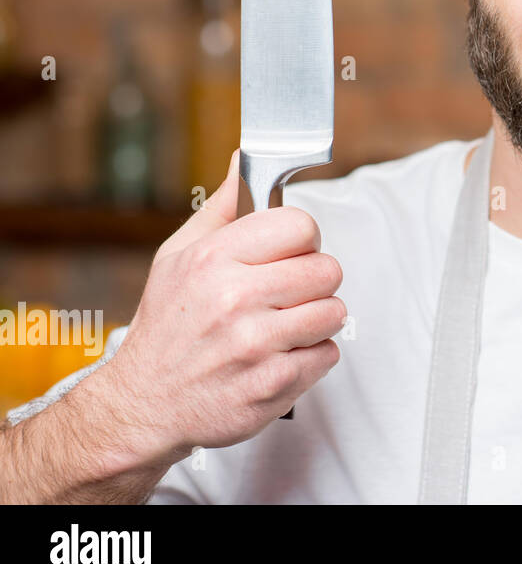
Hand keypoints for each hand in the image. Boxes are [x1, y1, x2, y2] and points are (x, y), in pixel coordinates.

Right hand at [95, 150, 345, 466]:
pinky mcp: (274, 384)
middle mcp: (235, 299)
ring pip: (335, 312)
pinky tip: (277, 356)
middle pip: (328, 269)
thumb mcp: (178, 256)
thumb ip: (223, 208)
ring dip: (316, 320)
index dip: (302, 239)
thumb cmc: (167, 326)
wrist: (144, 405)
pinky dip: (311, 357)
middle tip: (285, 295)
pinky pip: (329, 354)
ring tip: (282, 326)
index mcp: (214, 259)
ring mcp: (257, 345)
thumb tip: (243, 159)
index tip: (288, 253)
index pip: (301, 225)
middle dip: (313, 281)